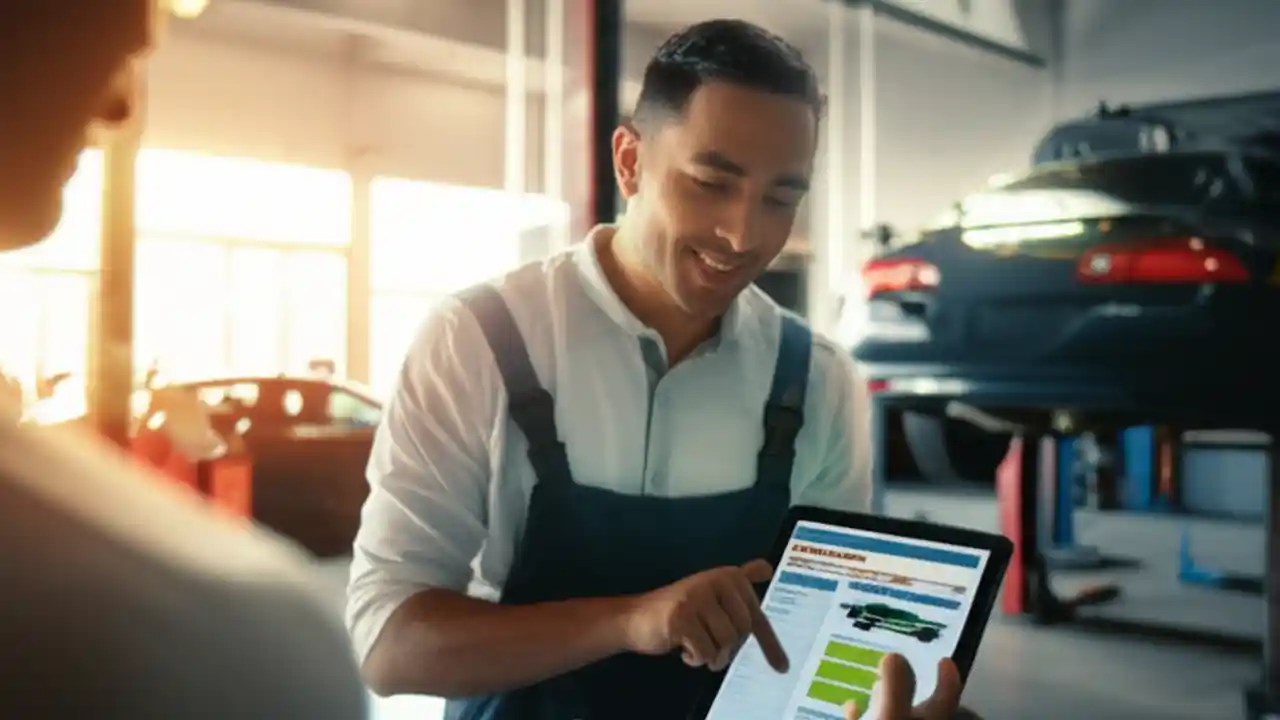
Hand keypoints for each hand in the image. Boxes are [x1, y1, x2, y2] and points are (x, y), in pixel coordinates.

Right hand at [622, 559, 787, 672]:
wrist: (636, 617)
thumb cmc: (680, 609)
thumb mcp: (713, 592)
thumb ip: (740, 579)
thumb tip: (767, 567)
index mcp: (729, 576)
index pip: (756, 617)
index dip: (769, 645)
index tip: (782, 668)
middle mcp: (715, 581)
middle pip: (741, 632)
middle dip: (728, 648)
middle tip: (710, 645)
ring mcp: (696, 598)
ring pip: (725, 644)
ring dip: (712, 656)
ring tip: (697, 647)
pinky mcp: (680, 617)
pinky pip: (705, 652)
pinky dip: (696, 659)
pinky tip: (683, 649)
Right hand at [844, 655, 961, 719]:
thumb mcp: (890, 716)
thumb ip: (895, 685)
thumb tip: (894, 654)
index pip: (947, 695)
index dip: (948, 676)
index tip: (944, 659)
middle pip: (924, 707)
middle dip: (911, 684)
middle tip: (899, 664)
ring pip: (897, 715)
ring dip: (885, 699)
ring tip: (873, 682)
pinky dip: (862, 714)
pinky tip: (851, 705)